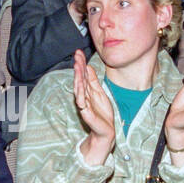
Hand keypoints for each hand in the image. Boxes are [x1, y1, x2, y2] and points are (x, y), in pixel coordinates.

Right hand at [73, 50, 115, 164]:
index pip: (83, 74)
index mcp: (87, 90)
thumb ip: (93, 81)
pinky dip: (80, 95)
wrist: (106, 130)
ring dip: (78, 77)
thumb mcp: (99, 92)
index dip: (81, 63)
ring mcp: (83, 104)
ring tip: (78, 66)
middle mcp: (83, 96)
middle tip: (77, 55)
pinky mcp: (85, 113)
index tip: (78, 52)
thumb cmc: (102, 113)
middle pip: (80, 79)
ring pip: (79, 88)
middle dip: (78, 67)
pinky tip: (79, 87)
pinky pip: (82, 102)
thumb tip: (88, 66)